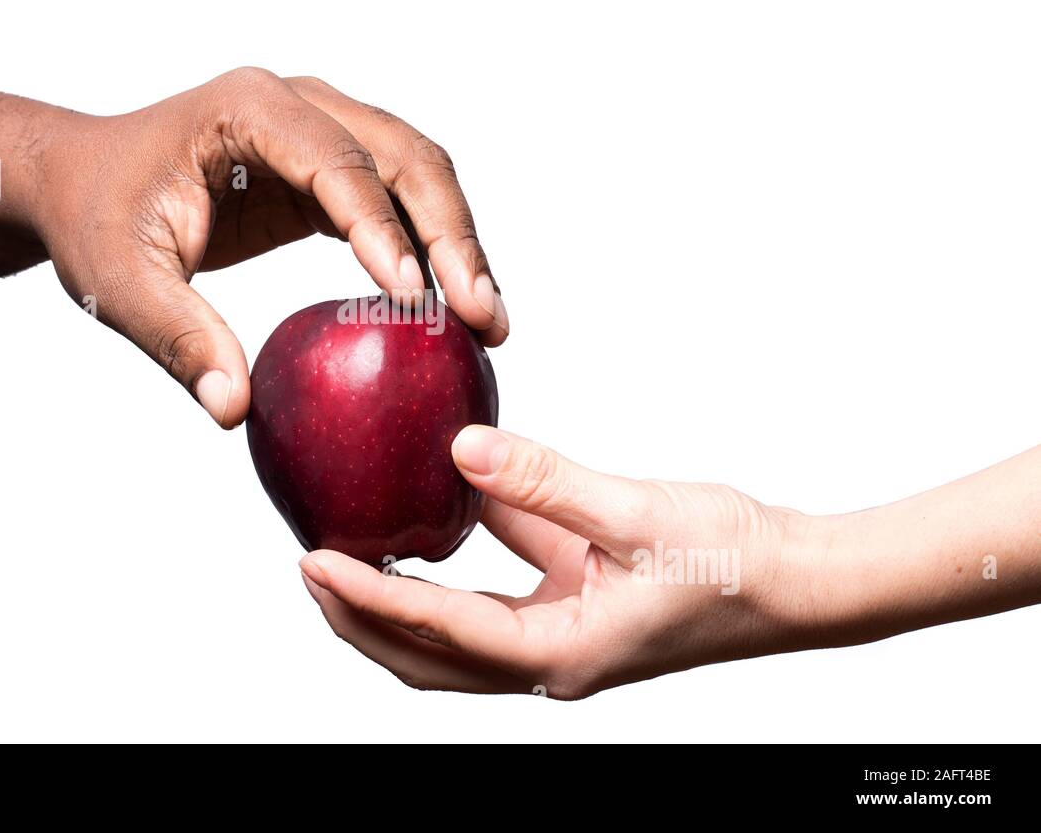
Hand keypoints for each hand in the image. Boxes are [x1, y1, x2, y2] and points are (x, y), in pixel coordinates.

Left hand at [36, 68, 508, 426]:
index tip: (413, 300)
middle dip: (451, 237)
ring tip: (489, 323)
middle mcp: (299, 104)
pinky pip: (400, 200)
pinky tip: (454, 308)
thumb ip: (179, 339)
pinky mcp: (330, 168)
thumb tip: (236, 410)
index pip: (336, 163)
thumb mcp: (120, 283)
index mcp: (248, 109)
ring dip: (459, 243)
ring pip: (420, 173)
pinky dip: (434, 249)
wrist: (84, 181)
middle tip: (482, 318)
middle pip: (405, 156)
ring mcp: (322, 129)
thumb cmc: (97, 221)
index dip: (381, 230)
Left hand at [298, 424, 819, 698]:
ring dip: (397, 604)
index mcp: (560, 654)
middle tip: (308, 566)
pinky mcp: (575, 609)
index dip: (367, 598)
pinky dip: (452, 571)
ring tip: (347, 556)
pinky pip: (495, 597)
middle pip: (428, 656)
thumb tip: (458, 449)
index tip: (311, 561)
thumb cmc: (735, 561)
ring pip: (454, 636)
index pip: (439, 631)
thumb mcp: (634, 513)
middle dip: (361, 619)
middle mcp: (550, 660)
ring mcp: (561, 639)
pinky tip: (432, 522)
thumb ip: (543, 483)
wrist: (800, 579)